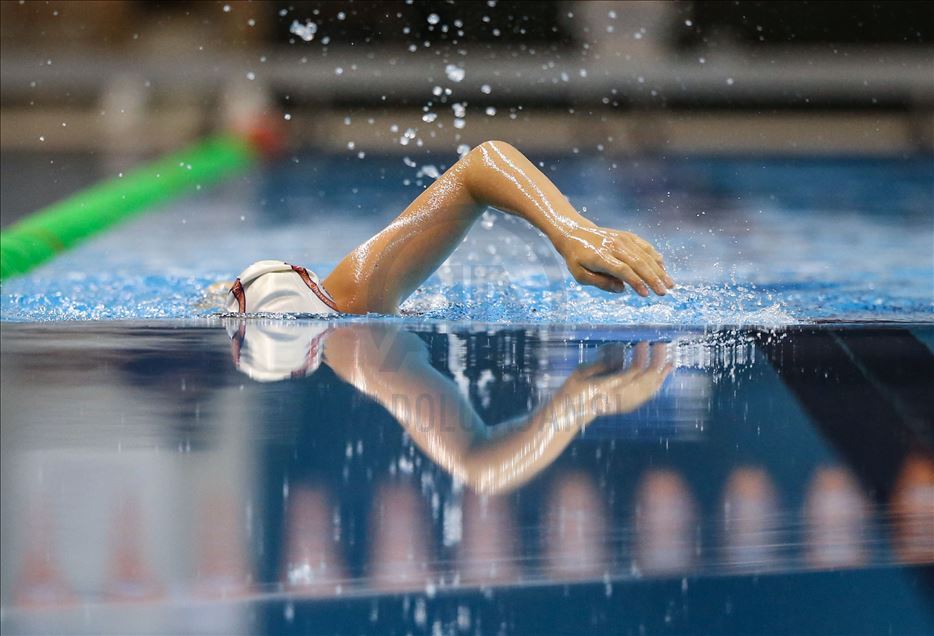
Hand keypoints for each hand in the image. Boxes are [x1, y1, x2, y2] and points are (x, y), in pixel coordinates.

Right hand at [555, 342, 671, 419]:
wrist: (571, 413)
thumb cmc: (573, 389)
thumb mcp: (582, 373)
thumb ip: (602, 364)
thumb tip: (620, 354)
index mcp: (608, 387)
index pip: (633, 372)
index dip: (642, 357)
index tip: (643, 343)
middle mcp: (620, 397)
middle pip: (646, 379)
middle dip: (656, 361)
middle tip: (660, 345)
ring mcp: (624, 404)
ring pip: (649, 389)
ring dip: (660, 374)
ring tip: (669, 363)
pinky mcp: (626, 406)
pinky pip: (646, 396)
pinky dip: (655, 386)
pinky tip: (660, 378)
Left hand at [556, 224, 673, 295]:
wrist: (575, 233)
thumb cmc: (577, 259)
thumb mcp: (580, 275)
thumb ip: (600, 283)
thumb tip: (622, 289)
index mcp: (600, 257)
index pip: (622, 270)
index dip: (635, 282)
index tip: (646, 294)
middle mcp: (614, 246)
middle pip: (637, 263)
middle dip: (653, 278)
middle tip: (664, 292)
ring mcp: (622, 239)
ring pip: (644, 255)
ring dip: (658, 270)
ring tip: (669, 284)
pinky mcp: (627, 236)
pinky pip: (644, 246)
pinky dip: (655, 256)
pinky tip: (663, 268)